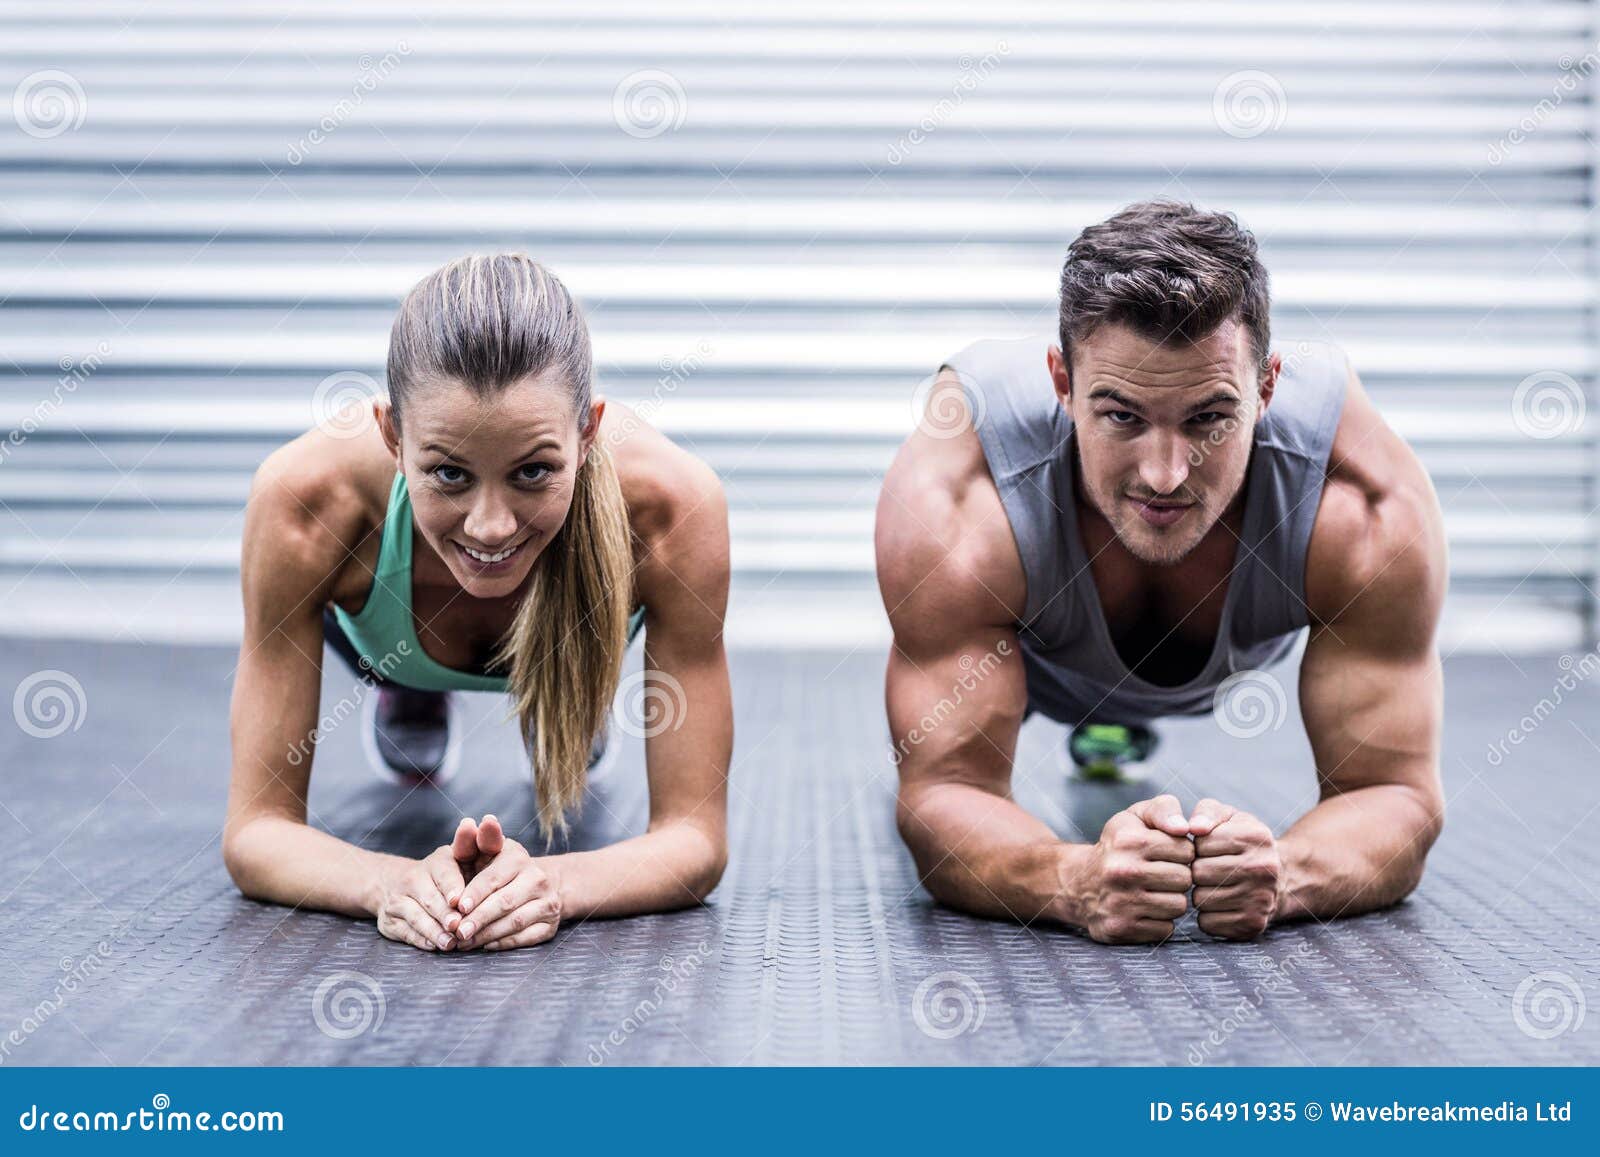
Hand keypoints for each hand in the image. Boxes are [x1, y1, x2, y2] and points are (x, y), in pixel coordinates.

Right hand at [373, 842, 470, 951]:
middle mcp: (414, 877)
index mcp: (437, 861)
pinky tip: (434, 945)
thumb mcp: (463, 858)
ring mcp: (398, 900)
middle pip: (430, 898)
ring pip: (416, 916)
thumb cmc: (448, 874)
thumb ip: (479, 843)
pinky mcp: (390, 921)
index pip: (444, 871)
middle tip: (459, 926)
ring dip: (434, 931)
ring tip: (450, 943)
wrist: (396, 884)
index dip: (451, 886)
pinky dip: (420, 940)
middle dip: (444, 914)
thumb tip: (490, 821)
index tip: (459, 900)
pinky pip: (405, 932)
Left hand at [451, 816, 562, 951]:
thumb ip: (472, 841)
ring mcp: (547, 903)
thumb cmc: (501, 867)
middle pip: (505, 902)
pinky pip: (525, 938)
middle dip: (478, 918)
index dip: (474, 893)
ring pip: (515, 922)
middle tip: (457, 931)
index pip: (493, 878)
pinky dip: (503, 943)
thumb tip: (467, 824)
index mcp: (518, 858)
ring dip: (487, 934)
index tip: (456, 906)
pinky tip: (485, 945)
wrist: (543, 883)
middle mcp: (538, 878)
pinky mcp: (550, 925)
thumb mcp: (487, 851)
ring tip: (464, 942)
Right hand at [1062, 794, 1193, 943]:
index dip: (1181, 852)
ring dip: (1170, 899)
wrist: (1076, 883)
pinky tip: (1144, 909)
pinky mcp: (1121, 928)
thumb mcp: (1135, 817)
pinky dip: (1159, 921)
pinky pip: (1165, 929)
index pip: (1186, 850)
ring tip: (1153, 891)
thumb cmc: (1117, 846)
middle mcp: (1123, 871)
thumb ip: (1165, 809)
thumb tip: (1185, 828)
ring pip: (1178, 906)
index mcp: (1129, 840)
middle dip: (1177, 876)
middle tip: (1160, 874)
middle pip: (1184, 879)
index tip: (1165, 854)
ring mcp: (1121, 903)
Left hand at [1188, 798, 1281, 939]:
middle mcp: (1263, 868)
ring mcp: (1260, 899)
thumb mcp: (1229, 818)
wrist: (1279, 879)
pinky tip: (1221, 904)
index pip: (1200, 843)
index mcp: (1256, 836)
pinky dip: (1207, 915)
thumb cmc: (1242, 843)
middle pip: (1199, 873)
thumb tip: (1193, 827)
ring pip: (1200, 899)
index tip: (1209, 849)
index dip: (1197, 847)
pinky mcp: (1253, 924)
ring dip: (1200, 893)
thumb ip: (1207, 812)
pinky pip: (1207, 923)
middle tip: (1208, 869)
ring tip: (1215, 885)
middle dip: (1197, 870)